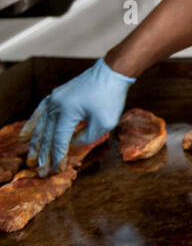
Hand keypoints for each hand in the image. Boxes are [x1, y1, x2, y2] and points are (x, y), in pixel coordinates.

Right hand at [21, 58, 134, 174]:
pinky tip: (25, 135)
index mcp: (67, 112)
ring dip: (35, 144)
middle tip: (41, 172)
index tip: (57, 170)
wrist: (111, 73)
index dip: (58, 157)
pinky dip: (32, 125)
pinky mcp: (56, 96)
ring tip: (30, 158)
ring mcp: (54, 99)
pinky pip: (40, 113)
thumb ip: (86, 137)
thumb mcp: (104, 123)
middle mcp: (56, 105)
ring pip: (40, 125)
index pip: (59, 140)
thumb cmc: (111, 98)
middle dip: (44, 156)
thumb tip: (70, 143)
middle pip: (46, 135)